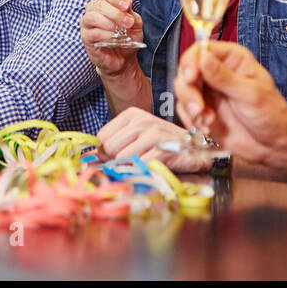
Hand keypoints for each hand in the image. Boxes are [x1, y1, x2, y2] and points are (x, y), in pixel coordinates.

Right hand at [80, 0, 143, 74]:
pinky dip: (104, 34)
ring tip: (119, 31)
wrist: (123, 58)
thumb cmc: (127, 38)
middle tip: (128, 23)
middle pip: (100, 4)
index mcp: (106, 4)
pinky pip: (92, 32)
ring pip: (92, 16)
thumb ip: (131, 12)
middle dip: (116, 13)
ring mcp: (88, 24)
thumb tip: (127, 0)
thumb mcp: (135, 24)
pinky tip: (112, 37)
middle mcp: (94, 11)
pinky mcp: (86, 38)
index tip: (127, 6)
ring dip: (108, 22)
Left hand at [97, 107, 211, 172]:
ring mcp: (153, 134)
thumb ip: (115, 143)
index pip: (101, 136)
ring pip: (121, 158)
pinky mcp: (162, 151)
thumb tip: (91, 157)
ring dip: (129, 168)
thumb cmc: (163, 144)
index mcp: (132, 114)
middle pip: (109, 148)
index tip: (115, 157)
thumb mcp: (137, 137)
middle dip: (115, 161)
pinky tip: (151, 168)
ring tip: (143, 164)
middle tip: (130, 163)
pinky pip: (137, 167)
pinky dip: (141, 173)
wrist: (196, 149)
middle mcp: (142, 121)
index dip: (105, 152)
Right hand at [173, 40, 286, 164]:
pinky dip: (192, 120)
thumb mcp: (250, 94)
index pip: (202, 50)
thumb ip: (224, 77)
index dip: (191, 62)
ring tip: (207, 121)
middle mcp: (217, 72)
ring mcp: (208, 91)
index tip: (191, 78)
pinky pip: (185, 111)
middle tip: (198, 108)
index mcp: (232, 59)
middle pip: (187, 71)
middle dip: (188, 91)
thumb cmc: (271, 115)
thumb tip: (203, 57)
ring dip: (190, 107)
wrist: (274, 145)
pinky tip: (207, 128)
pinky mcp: (203, 110)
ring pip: (183, 91)